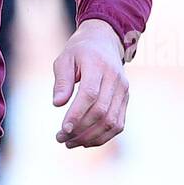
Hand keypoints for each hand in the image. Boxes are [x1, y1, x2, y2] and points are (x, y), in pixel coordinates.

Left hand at [52, 19, 129, 148]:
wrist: (105, 41)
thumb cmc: (79, 51)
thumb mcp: (65, 58)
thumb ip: (62, 80)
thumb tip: (57, 104)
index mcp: (97, 64)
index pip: (90, 94)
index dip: (77, 114)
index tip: (63, 128)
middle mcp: (115, 78)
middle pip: (101, 111)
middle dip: (80, 129)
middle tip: (60, 138)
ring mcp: (123, 90)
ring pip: (111, 121)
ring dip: (91, 137)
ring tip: (70, 142)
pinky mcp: (126, 99)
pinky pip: (118, 124)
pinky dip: (103, 136)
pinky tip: (86, 141)